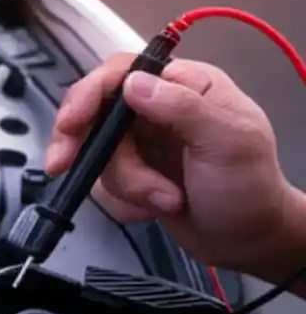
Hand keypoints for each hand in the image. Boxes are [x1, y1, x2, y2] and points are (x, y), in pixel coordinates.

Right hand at [46, 54, 305, 282]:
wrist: (246, 241)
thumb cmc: (248, 188)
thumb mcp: (227, 141)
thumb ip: (182, 107)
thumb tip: (132, 83)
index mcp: (185, 84)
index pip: (122, 72)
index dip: (89, 94)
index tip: (70, 124)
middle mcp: (158, 108)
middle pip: (97, 114)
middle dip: (88, 146)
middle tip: (65, 165)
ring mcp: (142, 143)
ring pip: (99, 155)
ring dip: (128, 184)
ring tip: (166, 199)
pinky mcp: (132, 173)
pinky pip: (103, 182)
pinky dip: (125, 201)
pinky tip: (155, 208)